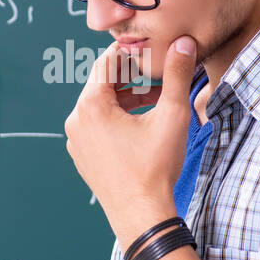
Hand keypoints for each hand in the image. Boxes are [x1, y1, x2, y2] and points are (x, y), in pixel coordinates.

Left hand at [63, 36, 198, 246]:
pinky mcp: (83, 156)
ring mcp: (76, 141)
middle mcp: (76, 120)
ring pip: (101, 106)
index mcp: (91, 106)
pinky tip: (144, 124)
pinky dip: (118, 119)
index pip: (107, 62)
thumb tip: (183, 44)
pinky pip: (98, 126)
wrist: (142, 215)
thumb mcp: (172, 116)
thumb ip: (177, 75)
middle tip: (160, 74)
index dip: (131, 52)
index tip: (151, 49)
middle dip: (132, 77)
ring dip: (128, 99)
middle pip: (103, 84)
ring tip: (158, 100)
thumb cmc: (154, 168)